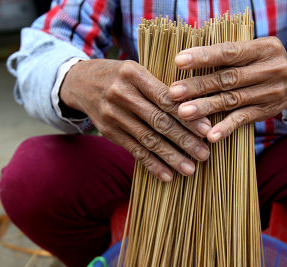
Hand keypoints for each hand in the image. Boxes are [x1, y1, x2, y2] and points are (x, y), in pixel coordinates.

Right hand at [60, 59, 211, 181]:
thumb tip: (197, 109)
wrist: (80, 82)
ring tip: (190, 169)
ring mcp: (112, 115)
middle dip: (183, 140)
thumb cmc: (120, 76)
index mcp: (134, 74)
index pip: (165, 98)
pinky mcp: (108, 132)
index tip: (206, 129)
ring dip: (170, 157)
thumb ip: (161, 87)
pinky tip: (167, 176)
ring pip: (147, 139)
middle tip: (204, 154)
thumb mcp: (138, 71)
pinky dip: (152, 164)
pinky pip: (134, 150)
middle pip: (158, 121)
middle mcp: (121, 94)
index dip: (187, 116)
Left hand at [169, 37, 286, 142]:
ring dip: (206, 107)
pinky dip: (226, 128)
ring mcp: (269, 93)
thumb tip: (188, 59)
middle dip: (199, 86)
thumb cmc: (265, 61)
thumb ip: (230, 54)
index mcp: (264, 48)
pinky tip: (210, 136)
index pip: (230, 52)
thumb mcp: (255, 49)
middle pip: (228, 78)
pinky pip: (243, 120)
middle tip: (173, 92)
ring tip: (183, 113)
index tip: (179, 61)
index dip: (204, 57)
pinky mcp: (266, 112)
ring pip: (233, 100)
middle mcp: (269, 70)